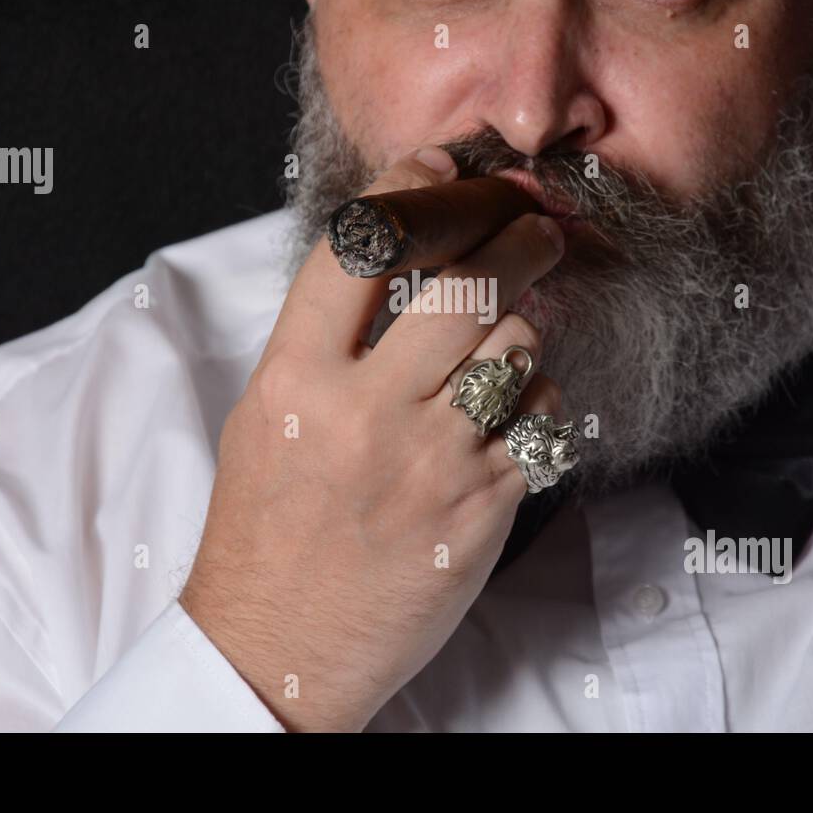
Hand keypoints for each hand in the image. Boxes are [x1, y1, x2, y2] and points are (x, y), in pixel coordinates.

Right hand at [179, 145, 565, 731]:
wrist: (279, 646)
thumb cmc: (267, 529)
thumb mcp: (266, 418)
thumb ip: (321, 340)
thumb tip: (396, 256)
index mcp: (294, 381)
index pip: (359, 249)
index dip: (408, 187)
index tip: (441, 165)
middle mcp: (364, 414)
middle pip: (465, 285)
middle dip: (514, 239)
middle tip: (534, 227)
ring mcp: (431, 463)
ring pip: (518, 345)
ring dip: (528, 326)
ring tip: (518, 330)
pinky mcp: (483, 508)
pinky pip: (546, 419)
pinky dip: (543, 401)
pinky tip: (518, 408)